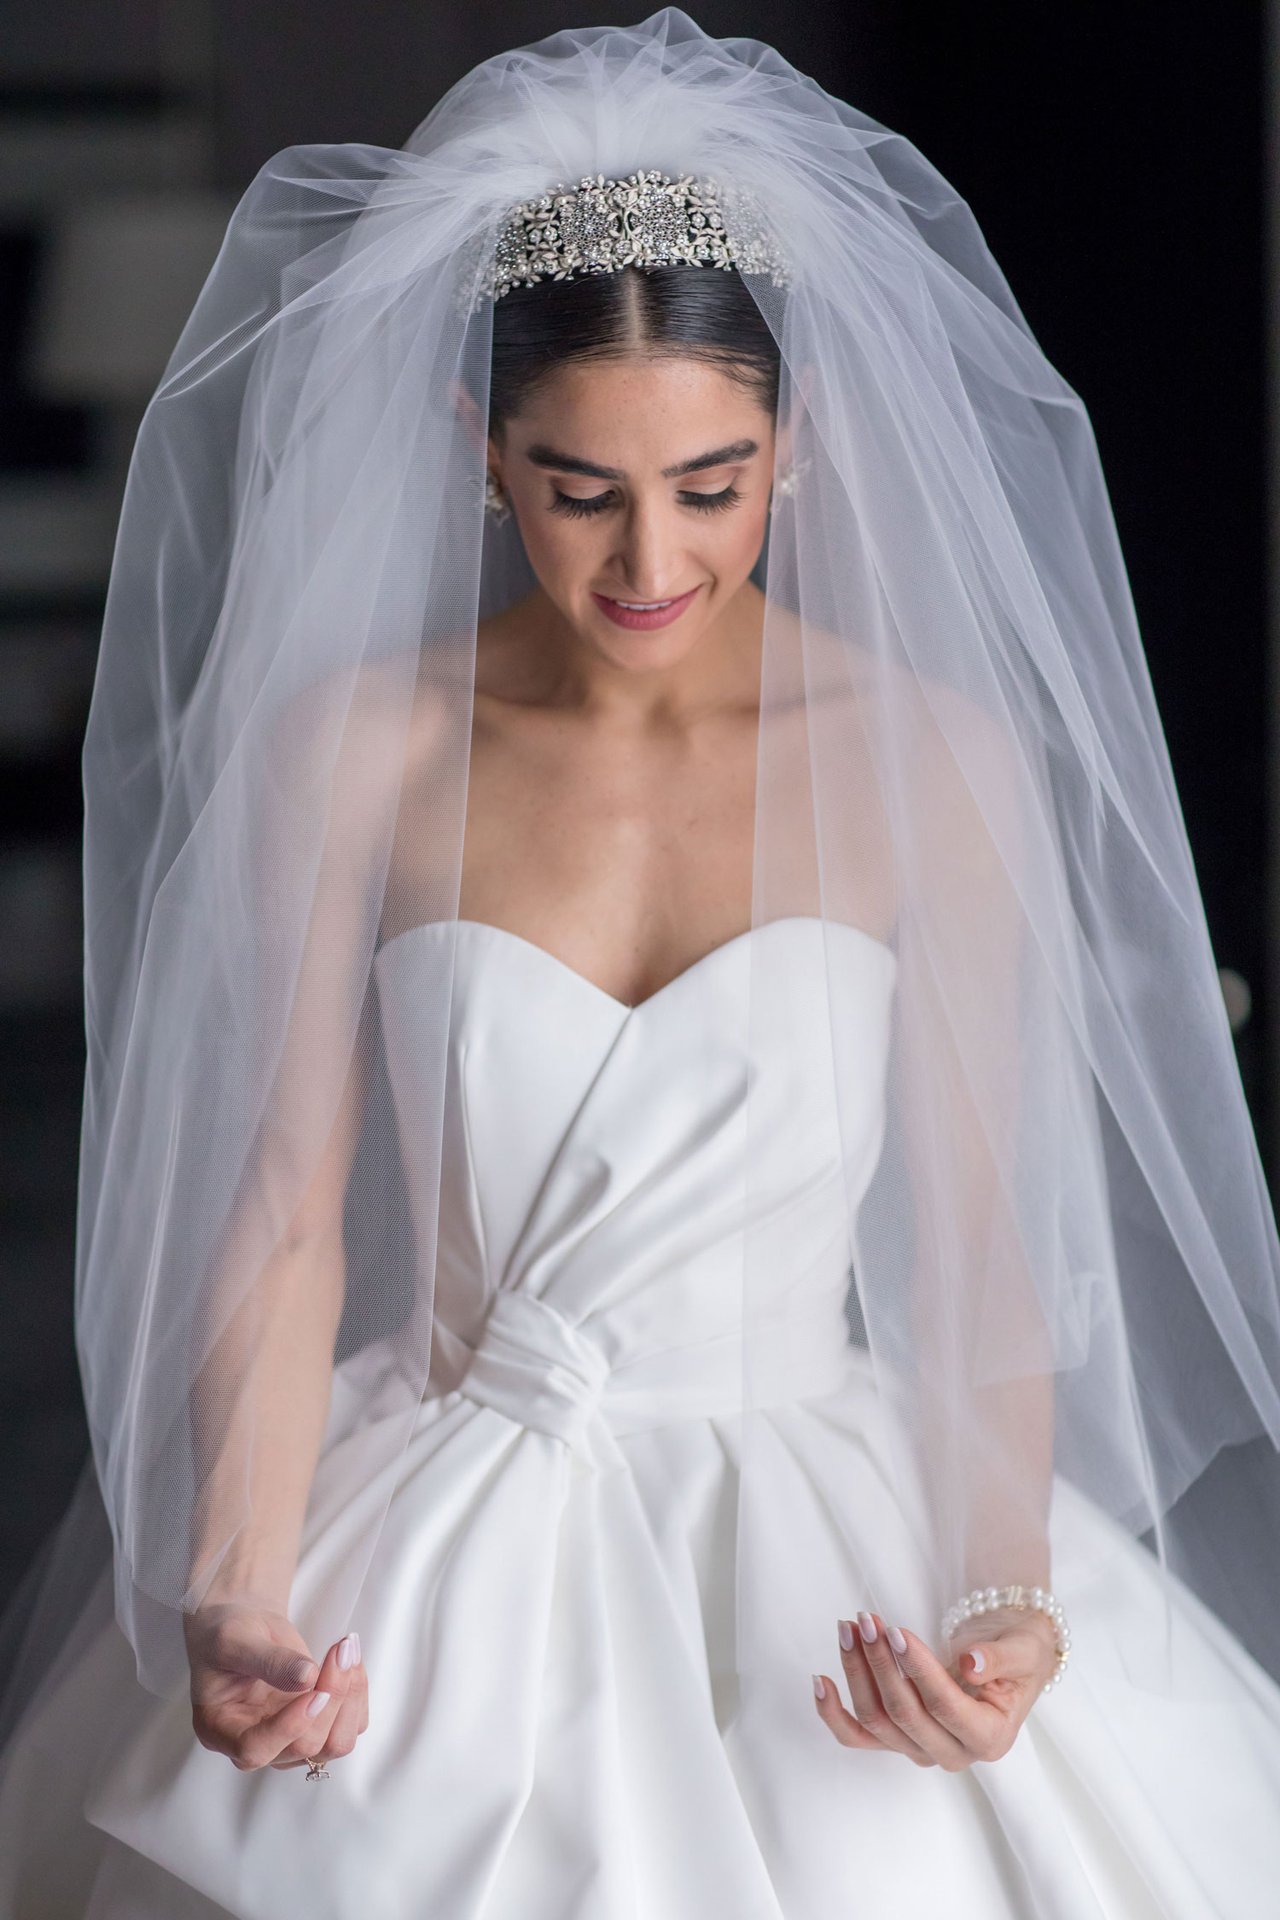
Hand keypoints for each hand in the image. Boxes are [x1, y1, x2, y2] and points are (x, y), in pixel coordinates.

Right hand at [185, 1602, 368, 1772]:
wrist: (246, 1630)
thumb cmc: (227, 1636)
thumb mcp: (235, 1639)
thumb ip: (268, 1661)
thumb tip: (308, 1677)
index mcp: (222, 1731)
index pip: (256, 1750)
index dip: (290, 1727)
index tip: (316, 1691)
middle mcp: (259, 1746)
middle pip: (306, 1745)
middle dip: (331, 1695)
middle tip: (341, 1647)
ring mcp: (290, 1741)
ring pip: (335, 1743)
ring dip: (350, 1696)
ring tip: (348, 1649)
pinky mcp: (317, 1727)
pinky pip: (351, 1725)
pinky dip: (358, 1692)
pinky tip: (350, 1659)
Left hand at [812, 1605, 1056, 1768]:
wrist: (1011, 1658)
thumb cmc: (1019, 1653)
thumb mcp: (1023, 1649)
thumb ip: (1000, 1658)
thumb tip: (971, 1664)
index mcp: (989, 1738)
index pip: (944, 1707)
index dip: (916, 1669)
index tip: (894, 1629)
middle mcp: (953, 1753)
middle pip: (903, 1714)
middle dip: (879, 1663)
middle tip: (867, 1618)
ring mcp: (921, 1749)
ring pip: (876, 1721)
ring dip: (856, 1672)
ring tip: (850, 1627)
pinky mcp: (898, 1738)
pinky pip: (858, 1736)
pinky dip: (835, 1713)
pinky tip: (821, 1681)